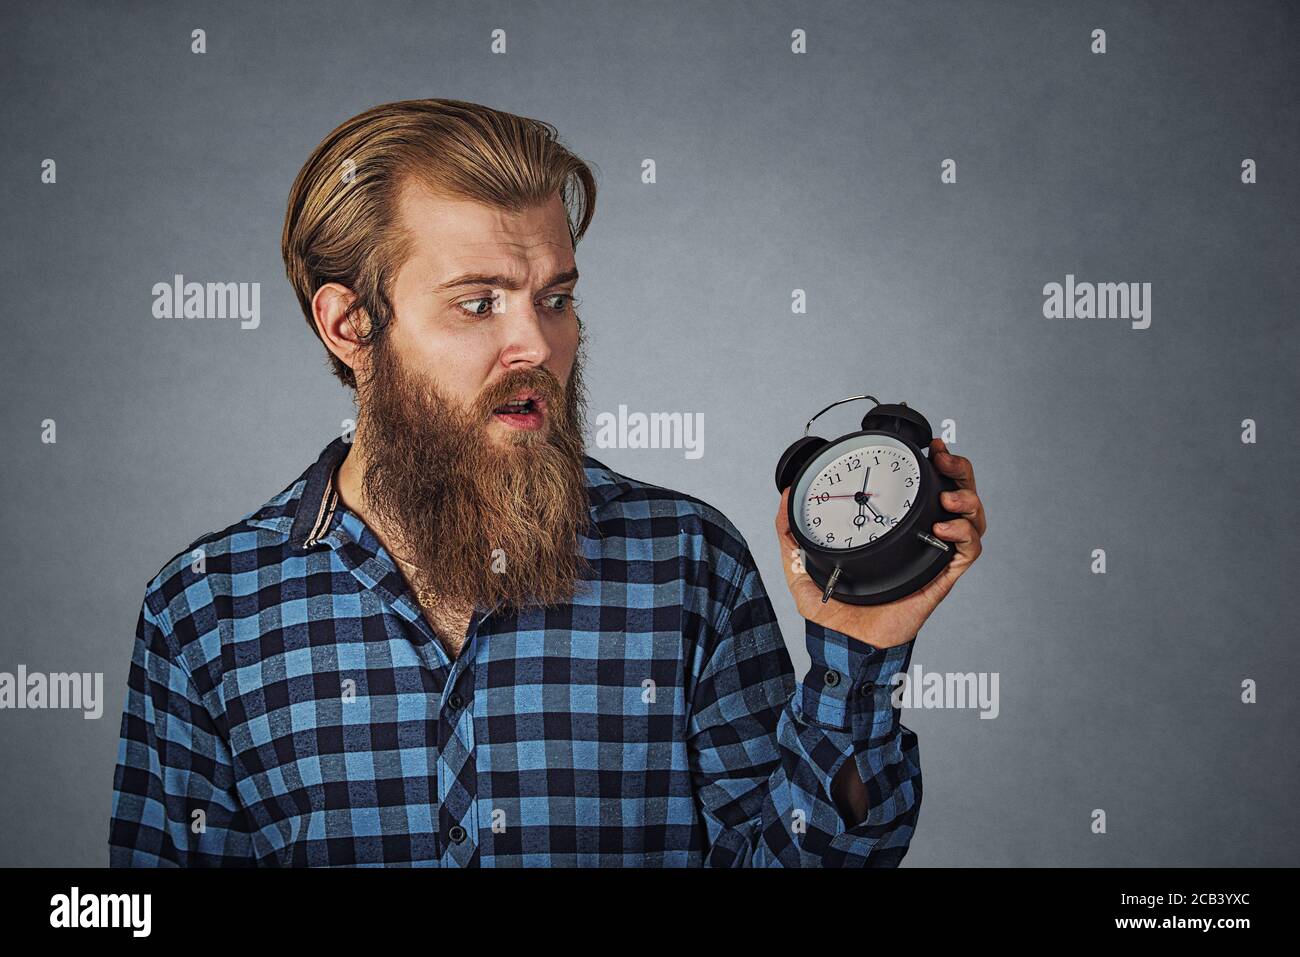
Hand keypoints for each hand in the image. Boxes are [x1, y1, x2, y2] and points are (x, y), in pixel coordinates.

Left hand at [775, 438, 985, 648]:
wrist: (844, 644)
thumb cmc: (831, 610)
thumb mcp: (801, 564)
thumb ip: (789, 532)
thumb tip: (784, 495)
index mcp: (895, 531)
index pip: (924, 490)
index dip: (935, 466)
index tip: (930, 446)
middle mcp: (920, 540)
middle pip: (958, 494)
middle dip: (959, 471)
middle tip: (944, 458)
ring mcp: (933, 558)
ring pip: (972, 519)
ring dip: (967, 499)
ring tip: (948, 497)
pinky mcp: (939, 578)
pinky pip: (969, 552)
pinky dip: (964, 534)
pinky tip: (944, 528)